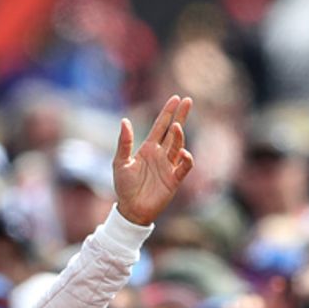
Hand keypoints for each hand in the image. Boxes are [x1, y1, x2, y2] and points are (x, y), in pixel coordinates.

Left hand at [112, 95, 195, 225]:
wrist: (131, 209)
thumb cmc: (124, 186)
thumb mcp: (120, 162)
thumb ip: (124, 143)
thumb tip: (124, 121)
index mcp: (147, 149)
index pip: (160, 126)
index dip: (167, 112)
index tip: (176, 98)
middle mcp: (160, 154)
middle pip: (173, 131)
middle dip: (181, 116)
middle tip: (188, 100)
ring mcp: (169, 166)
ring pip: (178, 145)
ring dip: (179, 135)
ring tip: (177, 126)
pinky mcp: (174, 179)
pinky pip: (184, 166)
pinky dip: (186, 159)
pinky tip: (182, 152)